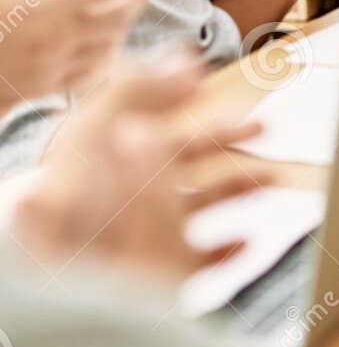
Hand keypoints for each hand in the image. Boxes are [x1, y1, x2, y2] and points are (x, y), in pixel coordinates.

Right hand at [0, 0, 151, 111]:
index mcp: (42, 3)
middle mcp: (55, 38)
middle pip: (117, 16)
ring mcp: (50, 67)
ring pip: (107, 48)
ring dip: (121, 26)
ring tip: (124, 6)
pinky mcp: (39, 89)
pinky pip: (87, 73)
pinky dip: (101, 55)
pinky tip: (100, 44)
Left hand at [10, 57, 265, 286]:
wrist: (59, 278)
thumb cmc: (69, 207)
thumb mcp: (98, 131)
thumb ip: (135, 94)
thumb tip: (184, 60)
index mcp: (97, 162)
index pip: (138, 118)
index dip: (169, 94)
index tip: (202, 74)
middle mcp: (116, 201)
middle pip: (173, 162)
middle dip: (219, 139)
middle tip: (262, 123)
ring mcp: (136, 244)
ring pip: (191, 208)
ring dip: (235, 187)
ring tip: (271, 177)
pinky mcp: (156, 287)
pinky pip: (195, 263)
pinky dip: (223, 248)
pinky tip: (245, 239)